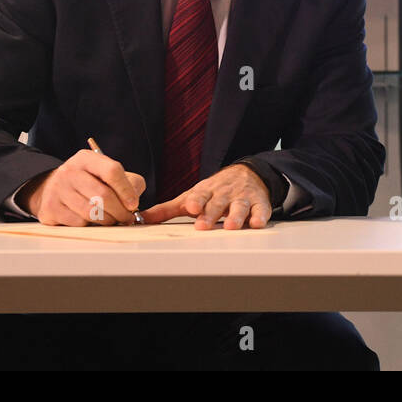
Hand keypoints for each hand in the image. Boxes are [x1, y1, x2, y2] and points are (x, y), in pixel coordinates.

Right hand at [18, 149, 146, 225]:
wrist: (53, 188)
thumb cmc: (89, 182)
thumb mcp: (108, 174)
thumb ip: (129, 183)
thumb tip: (134, 202)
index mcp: (87, 159)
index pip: (112, 171)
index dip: (126, 190)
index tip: (133, 204)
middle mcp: (69, 171)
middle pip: (103, 195)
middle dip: (120, 211)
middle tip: (126, 218)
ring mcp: (58, 189)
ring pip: (91, 212)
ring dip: (107, 220)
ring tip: (111, 219)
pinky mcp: (50, 208)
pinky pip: (79, 223)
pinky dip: (90, 225)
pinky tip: (91, 220)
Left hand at [142, 163, 272, 229]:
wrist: (246, 174)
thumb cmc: (213, 191)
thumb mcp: (190, 196)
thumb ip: (167, 209)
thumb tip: (141, 218)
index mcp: (205, 192)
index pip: (199, 196)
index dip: (196, 201)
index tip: (192, 207)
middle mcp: (223, 194)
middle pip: (217, 203)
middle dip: (211, 214)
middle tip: (204, 225)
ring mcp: (242, 198)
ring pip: (239, 207)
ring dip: (235, 216)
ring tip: (231, 226)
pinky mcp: (258, 203)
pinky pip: (260, 209)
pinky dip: (260, 216)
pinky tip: (257, 223)